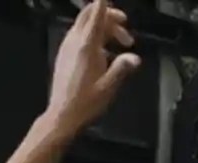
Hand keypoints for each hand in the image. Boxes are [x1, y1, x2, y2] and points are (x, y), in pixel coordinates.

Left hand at [45, 0, 141, 137]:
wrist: (61, 115)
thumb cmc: (86, 103)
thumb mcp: (109, 87)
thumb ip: (122, 68)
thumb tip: (135, 58)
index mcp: (86, 46)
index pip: (96, 15)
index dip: (103, 3)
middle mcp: (74, 42)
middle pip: (89, 15)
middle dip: (109, 15)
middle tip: (125, 27)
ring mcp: (66, 48)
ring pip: (84, 25)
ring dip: (103, 27)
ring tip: (121, 44)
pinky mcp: (64, 55)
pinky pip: (79, 36)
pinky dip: (93, 35)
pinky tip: (105, 53)